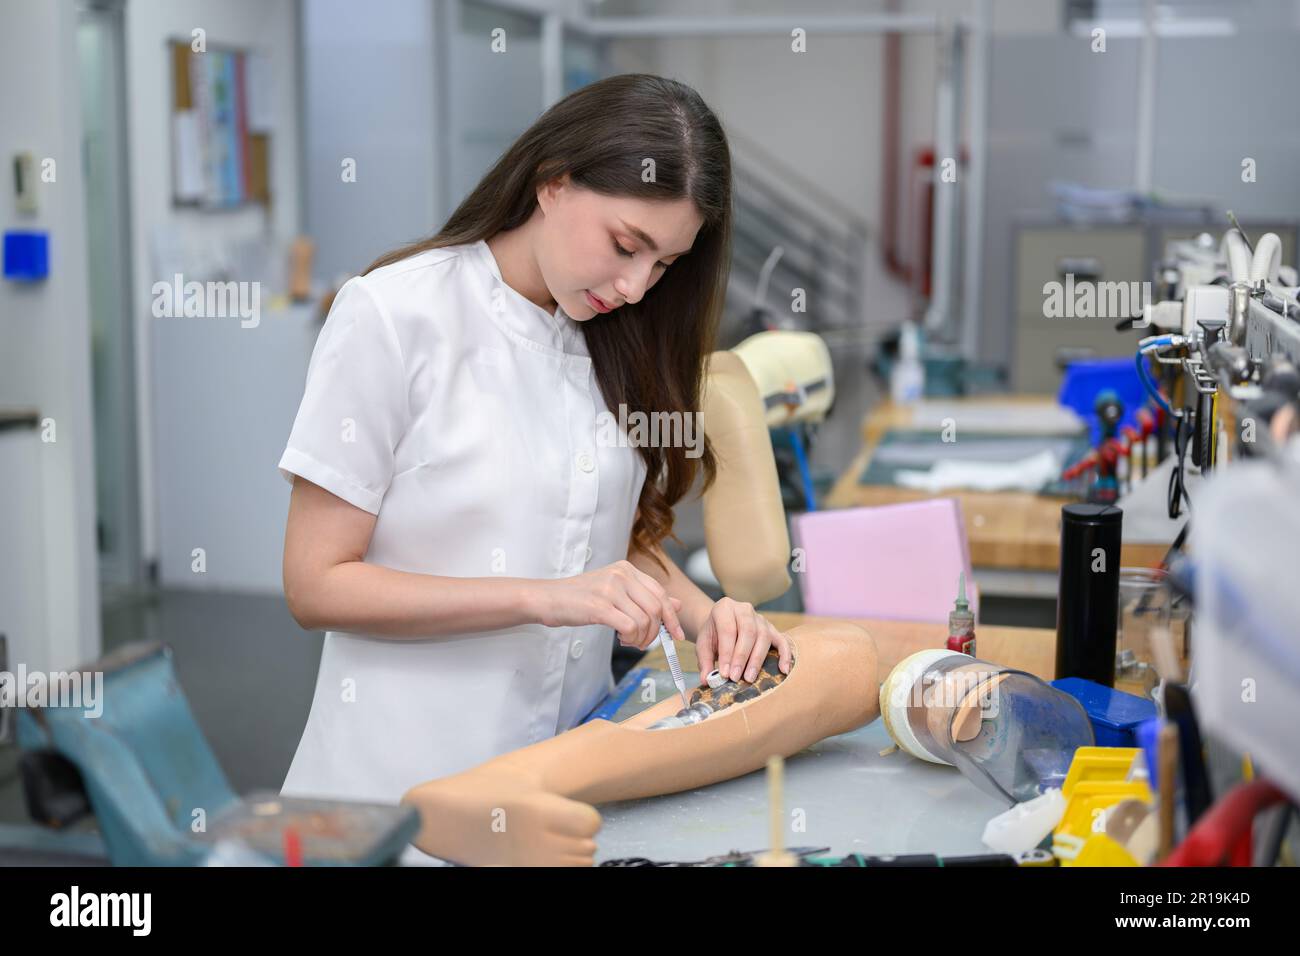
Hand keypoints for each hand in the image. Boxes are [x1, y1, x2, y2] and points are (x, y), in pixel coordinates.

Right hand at [534, 560, 685, 650]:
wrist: (547, 598)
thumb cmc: (579, 597)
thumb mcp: (615, 591)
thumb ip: (645, 596)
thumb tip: (677, 605)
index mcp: (626, 569)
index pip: (661, 593)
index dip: (672, 617)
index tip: (676, 635)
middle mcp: (621, 575)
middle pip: (657, 608)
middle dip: (656, 632)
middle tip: (644, 642)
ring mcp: (610, 589)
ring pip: (645, 620)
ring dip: (641, 638)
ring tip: (628, 640)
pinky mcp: (599, 606)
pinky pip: (630, 627)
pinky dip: (631, 638)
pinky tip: (621, 638)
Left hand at [695, 598, 791, 683]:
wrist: (722, 625)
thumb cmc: (713, 635)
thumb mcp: (703, 645)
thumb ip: (704, 661)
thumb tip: (707, 680)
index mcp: (724, 608)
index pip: (728, 630)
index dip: (727, 652)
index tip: (724, 673)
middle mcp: (744, 609)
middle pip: (748, 632)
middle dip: (741, 657)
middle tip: (736, 677)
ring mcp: (760, 618)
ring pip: (763, 636)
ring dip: (756, 659)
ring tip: (749, 678)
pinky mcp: (772, 628)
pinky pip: (782, 640)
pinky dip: (784, 655)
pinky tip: (783, 670)